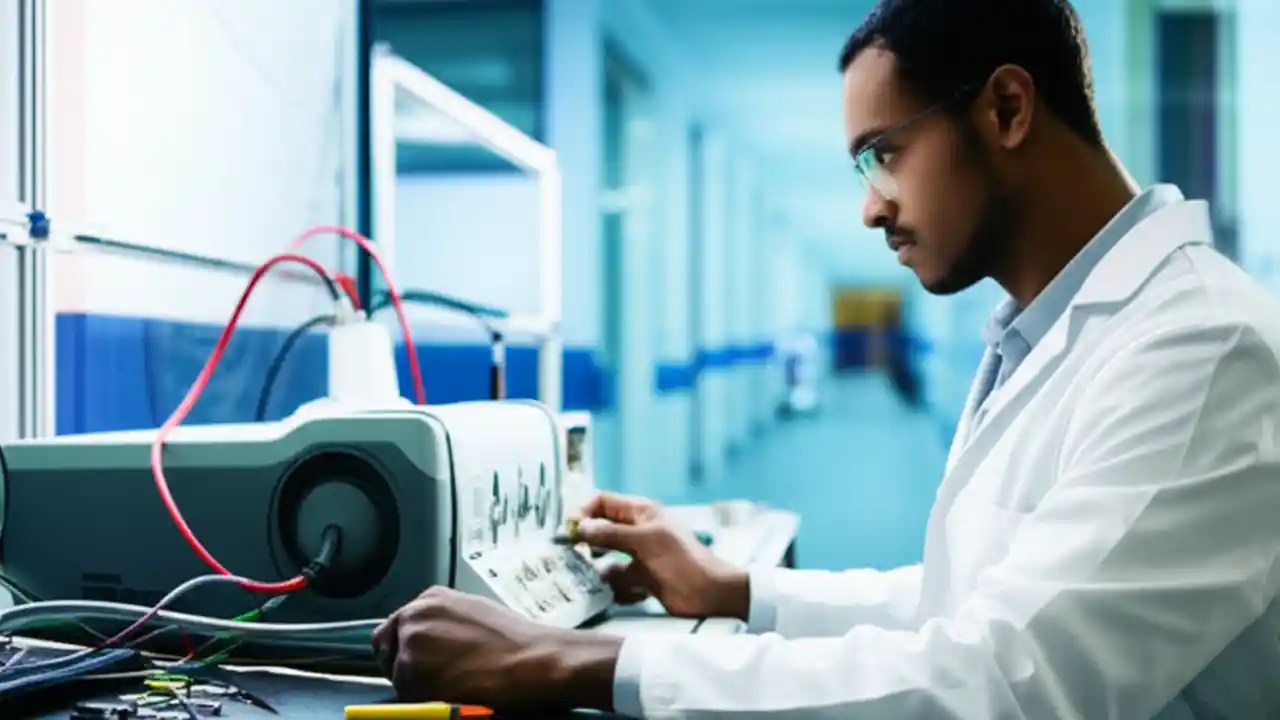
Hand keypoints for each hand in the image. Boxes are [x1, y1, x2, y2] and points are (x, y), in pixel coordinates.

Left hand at [372, 586, 621, 709]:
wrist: (530, 661)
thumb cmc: (515, 642)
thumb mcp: (475, 613)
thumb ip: (445, 620)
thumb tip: (433, 639)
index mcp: (430, 599)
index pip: (396, 625)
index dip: (404, 647)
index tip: (417, 660)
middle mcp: (415, 616)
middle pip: (387, 648)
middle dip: (403, 663)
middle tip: (431, 678)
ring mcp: (410, 644)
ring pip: (397, 673)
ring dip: (415, 683)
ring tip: (451, 685)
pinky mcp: (411, 674)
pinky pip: (405, 694)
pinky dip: (421, 699)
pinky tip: (451, 693)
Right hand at [571, 492, 748, 619]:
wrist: (710, 595)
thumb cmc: (683, 561)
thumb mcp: (645, 542)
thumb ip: (611, 534)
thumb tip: (579, 527)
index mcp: (641, 513)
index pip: (603, 502)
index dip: (583, 511)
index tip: (569, 529)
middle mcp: (637, 531)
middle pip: (601, 530)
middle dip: (587, 542)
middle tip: (572, 555)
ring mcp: (639, 555)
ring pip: (606, 559)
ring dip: (601, 570)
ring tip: (597, 579)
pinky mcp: (641, 579)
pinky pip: (618, 581)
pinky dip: (618, 589)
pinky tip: (630, 593)